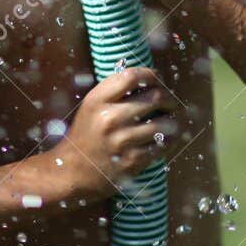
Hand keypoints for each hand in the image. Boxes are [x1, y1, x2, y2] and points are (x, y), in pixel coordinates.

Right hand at [52, 67, 177, 198]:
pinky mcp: (133, 161)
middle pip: (155, 97)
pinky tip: (165, 138)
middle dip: (169, 98)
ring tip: (170, 121)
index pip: (132, 76)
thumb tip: (151, 79)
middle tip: (171, 102)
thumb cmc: (87, 133)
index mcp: (98, 100)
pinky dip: (169, 140)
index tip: (158, 78)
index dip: (151, 74)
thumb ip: (116, 91)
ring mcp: (122, 141)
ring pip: (165, 123)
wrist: (73, 171)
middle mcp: (110, 118)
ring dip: (172, 121)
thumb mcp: (92, 106)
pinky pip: (163, 145)